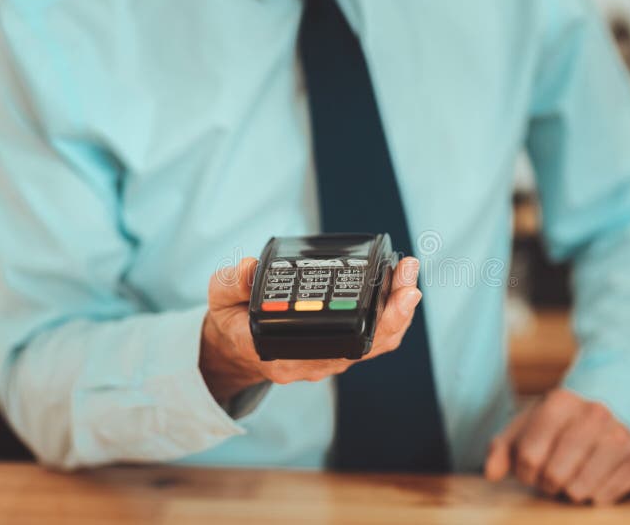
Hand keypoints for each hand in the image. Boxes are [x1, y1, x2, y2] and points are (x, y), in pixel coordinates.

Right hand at [199, 256, 422, 402]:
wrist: (233, 349)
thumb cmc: (231, 321)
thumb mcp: (220, 298)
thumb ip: (232, 282)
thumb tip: (251, 267)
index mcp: (280, 352)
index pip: (333, 346)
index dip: (368, 324)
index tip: (386, 296)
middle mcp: (309, 362)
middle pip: (366, 345)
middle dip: (394, 312)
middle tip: (408, 279)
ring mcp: (326, 359)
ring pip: (374, 343)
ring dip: (397, 312)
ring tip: (409, 275)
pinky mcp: (336, 350)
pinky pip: (370, 339)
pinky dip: (389, 315)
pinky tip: (399, 287)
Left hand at [484, 389, 629, 504]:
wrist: (611, 422)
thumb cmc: (560, 430)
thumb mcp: (527, 430)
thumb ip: (502, 449)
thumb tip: (491, 474)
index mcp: (561, 402)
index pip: (528, 455)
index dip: (524, 472)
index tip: (530, 470)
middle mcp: (594, 414)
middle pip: (554, 475)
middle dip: (547, 484)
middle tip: (552, 478)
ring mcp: (620, 437)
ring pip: (579, 490)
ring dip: (570, 492)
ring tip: (573, 478)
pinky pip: (604, 498)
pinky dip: (594, 496)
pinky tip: (595, 480)